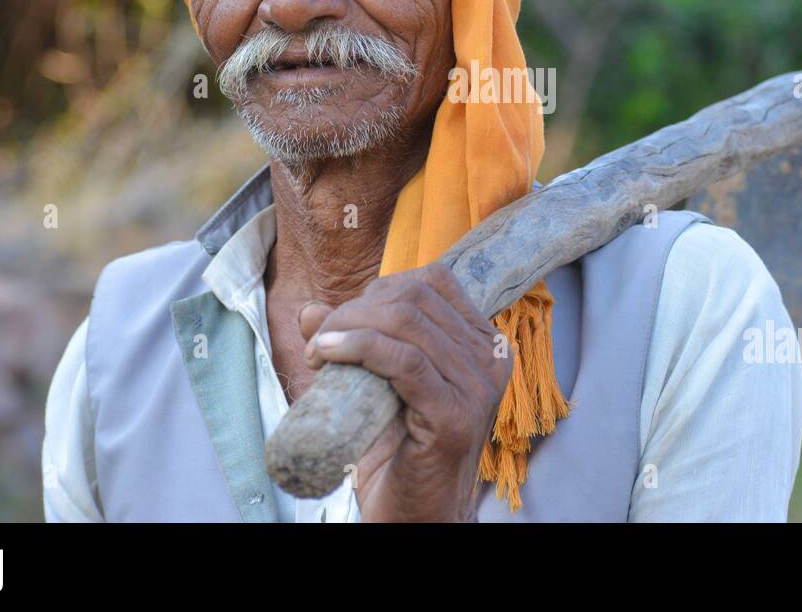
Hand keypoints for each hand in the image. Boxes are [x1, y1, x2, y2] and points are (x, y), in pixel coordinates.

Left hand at [298, 263, 512, 521]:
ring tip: (317, 351)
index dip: (381, 290)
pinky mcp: (455, 415)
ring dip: (348, 327)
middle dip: (355, 309)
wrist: (414, 517)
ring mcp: (477, 388)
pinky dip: (359, 348)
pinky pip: (404, 361)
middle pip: (416, 299)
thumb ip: (353, 345)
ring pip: (406, 324)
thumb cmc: (397, 455)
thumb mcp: (376, 386)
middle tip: (318, 341)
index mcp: (482, 346)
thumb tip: (311, 309)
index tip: (342, 322)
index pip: (434, 283)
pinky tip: (327, 354)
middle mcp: (490, 361)